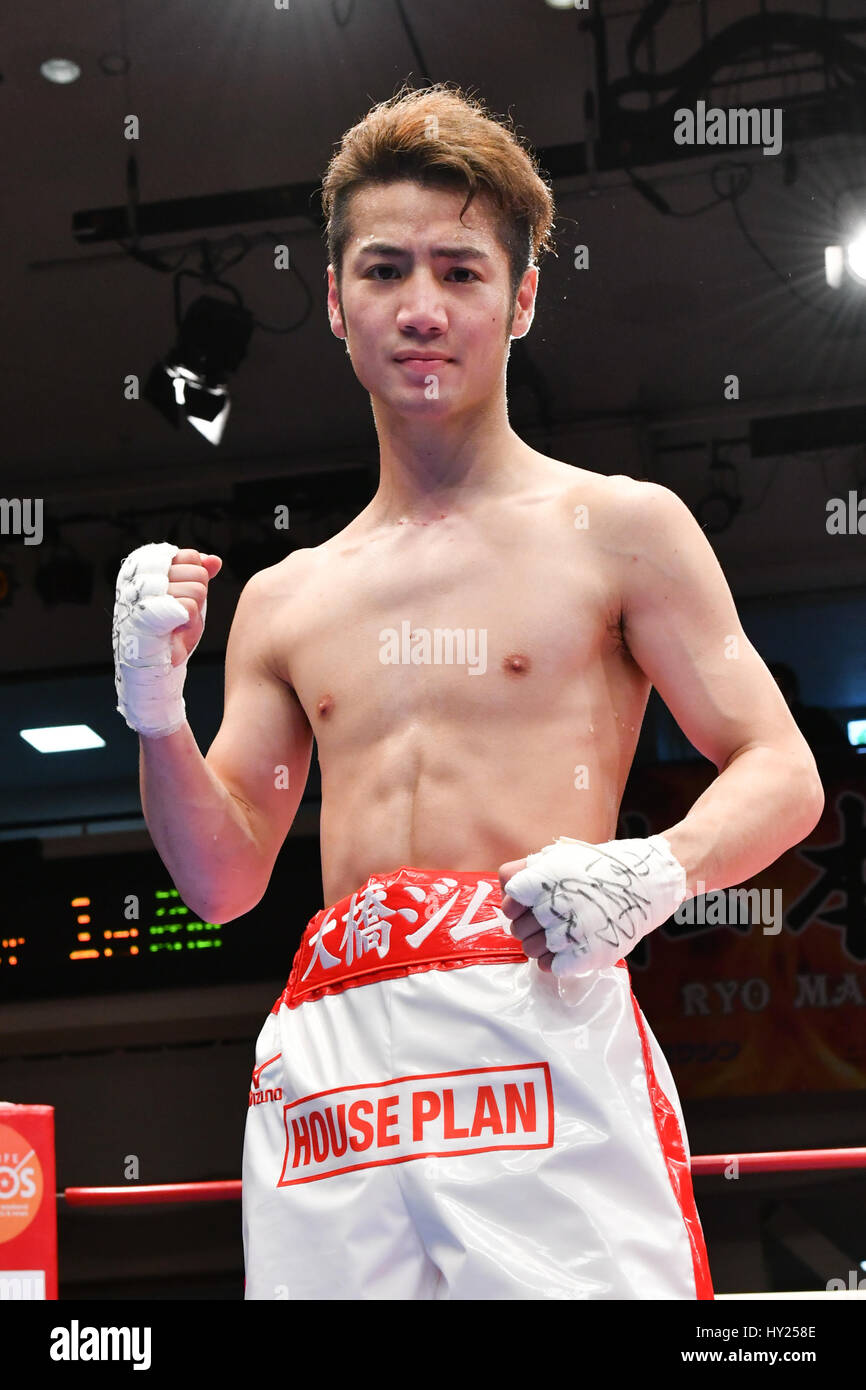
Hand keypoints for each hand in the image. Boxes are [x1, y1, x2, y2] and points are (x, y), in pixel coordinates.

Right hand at [112, 540, 218, 737]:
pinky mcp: (145, 619)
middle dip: (197, 599)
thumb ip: (198, 574)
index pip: (188, 556)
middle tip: (178, 619)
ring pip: (196, 590)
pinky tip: (176, 633)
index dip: (196, 580)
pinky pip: (188, 607)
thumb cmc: (168, 637)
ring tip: (175, 628)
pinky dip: (189, 623)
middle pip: (196, 572)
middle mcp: (135, 577)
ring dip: (194, 616)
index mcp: (140, 567)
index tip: (181, 601)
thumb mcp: (187, 600)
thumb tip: (214, 560)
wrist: (152, 676)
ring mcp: (139, 597)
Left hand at [499, 836, 686, 977]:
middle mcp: (557, 903)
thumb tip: (507, 894)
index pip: (510, 901)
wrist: (646, 881)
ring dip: (539, 946)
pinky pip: (552, 967)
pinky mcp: (589, 953)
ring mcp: (573, 930)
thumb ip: (528, 872)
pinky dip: (555, 962)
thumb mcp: (561, 857)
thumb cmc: (599, 870)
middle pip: (517, 929)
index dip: (514, 906)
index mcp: (547, 878)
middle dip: (526, 927)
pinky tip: (566, 950)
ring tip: (557, 936)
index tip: (524, 907)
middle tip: (545, 922)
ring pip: (531, 950)